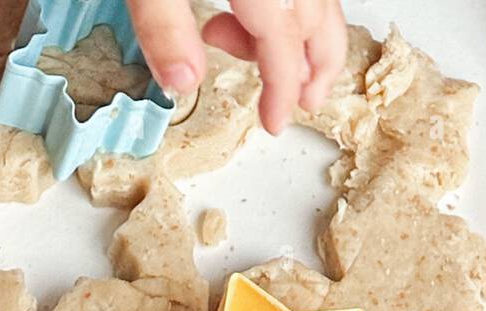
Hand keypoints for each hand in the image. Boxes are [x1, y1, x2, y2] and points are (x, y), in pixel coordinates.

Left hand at [126, 0, 348, 133]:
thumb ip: (164, 24)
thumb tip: (181, 82)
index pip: (286, 47)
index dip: (282, 91)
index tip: (274, 123)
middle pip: (321, 23)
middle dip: (315, 69)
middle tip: (300, 102)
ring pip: (318, 0)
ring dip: (304, 37)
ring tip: (265, 58)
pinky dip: (292, 6)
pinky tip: (253, 11)